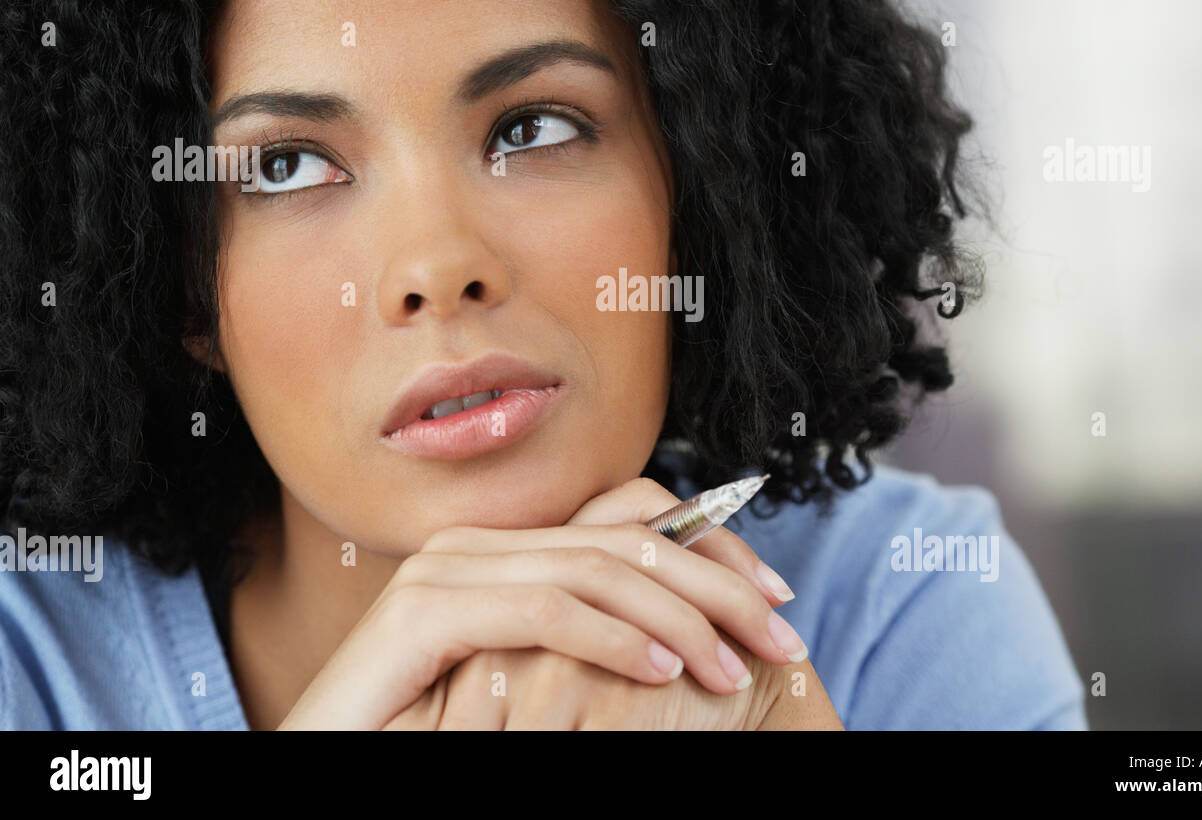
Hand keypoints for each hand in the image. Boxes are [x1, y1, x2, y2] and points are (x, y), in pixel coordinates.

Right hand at [277, 478, 803, 728]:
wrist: (333, 761)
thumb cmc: (433, 737)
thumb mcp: (533, 686)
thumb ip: (589, 645)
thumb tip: (688, 642)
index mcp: (511, 557)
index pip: (631, 523)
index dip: (712, 551)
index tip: (774, 598)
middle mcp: (481, 546)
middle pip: (627, 537)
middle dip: (718, 582)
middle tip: (783, 633)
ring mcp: (449, 570)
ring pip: (596, 567)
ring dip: (681, 615)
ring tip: (733, 666)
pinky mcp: (424, 611)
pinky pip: (544, 610)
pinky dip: (615, 638)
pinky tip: (665, 670)